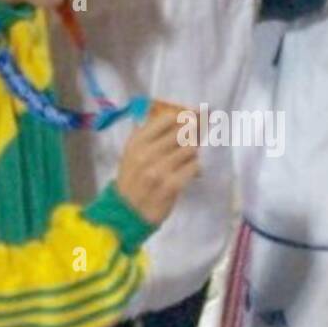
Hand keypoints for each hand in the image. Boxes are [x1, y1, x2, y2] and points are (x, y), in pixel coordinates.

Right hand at [115, 108, 199, 225]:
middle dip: (194, 132)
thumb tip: (180, 115)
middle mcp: (147, 153)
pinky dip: (195, 168)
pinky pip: (194, 167)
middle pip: (183, 131)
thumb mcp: (133, 152)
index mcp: (137, 141)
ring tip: (187, 159)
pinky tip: (190, 172)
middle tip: (200, 133)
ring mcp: (159, 170)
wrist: (127, 211)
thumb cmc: (133, 178)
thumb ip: (150, 133)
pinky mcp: (171, 185)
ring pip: (191, 149)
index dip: (185, 115)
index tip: (195, 114)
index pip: (168, 118)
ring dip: (193, 153)